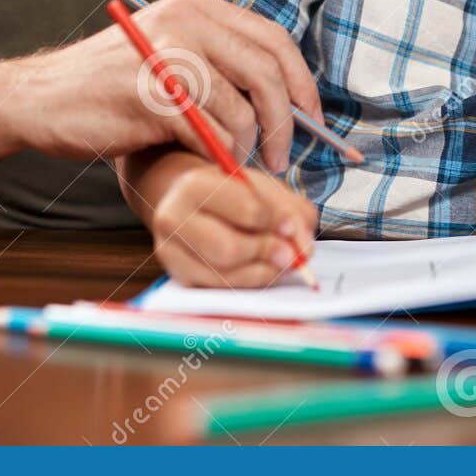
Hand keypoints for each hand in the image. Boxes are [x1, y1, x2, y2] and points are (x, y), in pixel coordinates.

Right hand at [0, 0, 321, 170]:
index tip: (314, 121)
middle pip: (268, 73)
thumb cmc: (111, 88)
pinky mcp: (151, 96)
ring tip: (232, 160)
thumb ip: (222, 65)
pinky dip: (216, 156)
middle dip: (286, 123)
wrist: (39, 100)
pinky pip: (210, 134)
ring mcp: (168, 56)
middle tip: (283, 156)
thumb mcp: (172, 57)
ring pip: (242, 110)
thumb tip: (292, 102)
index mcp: (197, 6)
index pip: (275, 40)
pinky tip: (204, 161)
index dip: (303, 85)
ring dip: (245, 147)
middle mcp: (186, 21)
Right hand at [147, 156, 318, 287]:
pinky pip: (220, 290)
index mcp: (195, 185)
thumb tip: (304, 248)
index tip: (293, 228)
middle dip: (266, 253)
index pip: (245, 208)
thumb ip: (290, 210)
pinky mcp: (179, 277)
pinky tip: (261, 271)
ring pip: (224, 275)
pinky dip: (248, 284)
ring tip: (280, 263)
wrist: (190, 203)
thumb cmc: (230, 194)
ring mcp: (170, 252)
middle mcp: (173, 218)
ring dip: (262, 273)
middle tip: (291, 256)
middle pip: (227, 248)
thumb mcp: (261, 187)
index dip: (276, 221)